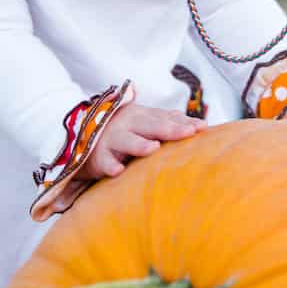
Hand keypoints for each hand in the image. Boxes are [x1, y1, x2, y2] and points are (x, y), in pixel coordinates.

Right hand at [75, 106, 205, 180]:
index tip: (202, 128)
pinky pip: (105, 162)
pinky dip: (110, 165)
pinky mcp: (98, 157)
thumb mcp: (144, 123)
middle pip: (151, 126)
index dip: (183, 122)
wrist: (84, 137)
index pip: (165, 118)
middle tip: (188, 133)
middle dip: (169, 129)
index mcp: (142, 116)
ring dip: (140, 144)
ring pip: (127, 141)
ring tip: (154, 148)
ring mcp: (112, 139)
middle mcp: (128, 124)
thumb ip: (169, 122)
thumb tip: (201, 124)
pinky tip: (118, 171)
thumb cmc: (125, 131)